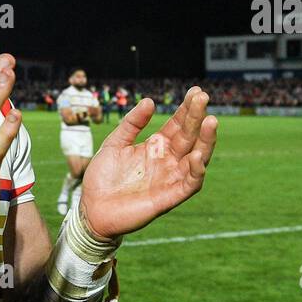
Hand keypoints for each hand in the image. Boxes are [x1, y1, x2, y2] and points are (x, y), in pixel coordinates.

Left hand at [80, 86, 217, 239]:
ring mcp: (170, 178)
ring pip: (197, 158)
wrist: (91, 209)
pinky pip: (190, 184)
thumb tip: (150, 101)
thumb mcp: (114, 144)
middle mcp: (167, 161)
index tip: (196, 91)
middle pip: (189, 136)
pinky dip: (197, 171)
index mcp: (155, 147)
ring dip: (205, 141)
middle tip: (203, 97)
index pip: (177, 125)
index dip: (187, 109)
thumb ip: (131, 124)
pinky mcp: (169, 197)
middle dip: (196, 117)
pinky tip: (198, 155)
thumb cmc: (102, 178)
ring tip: (210, 121)